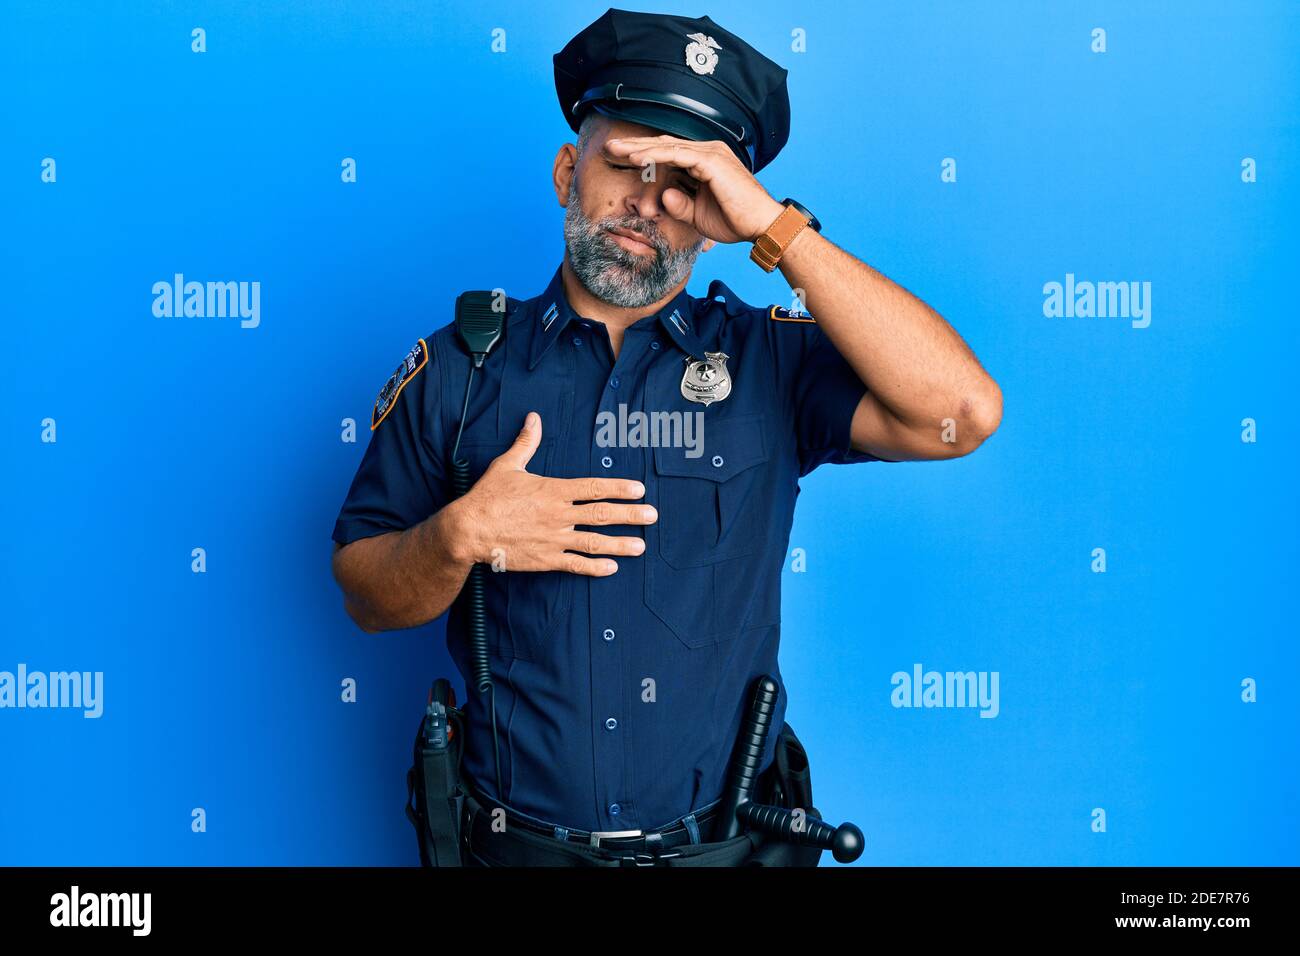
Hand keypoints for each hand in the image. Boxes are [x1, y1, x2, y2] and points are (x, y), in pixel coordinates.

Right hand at [450, 411, 656, 575]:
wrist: (468, 530)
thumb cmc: (487, 497)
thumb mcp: (507, 465)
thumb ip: (526, 443)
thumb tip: (534, 418)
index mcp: (552, 490)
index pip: (594, 488)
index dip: (619, 488)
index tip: (639, 489)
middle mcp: (558, 514)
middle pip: (602, 514)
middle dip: (630, 515)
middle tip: (652, 516)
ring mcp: (553, 538)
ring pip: (593, 542)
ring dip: (620, 544)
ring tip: (641, 547)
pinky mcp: (545, 559)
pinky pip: (574, 565)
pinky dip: (594, 567)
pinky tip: (611, 567)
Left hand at [604, 135, 784, 243]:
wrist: (761, 225)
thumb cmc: (735, 220)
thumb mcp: (698, 215)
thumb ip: (679, 205)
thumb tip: (663, 197)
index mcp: (704, 161)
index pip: (668, 152)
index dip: (643, 155)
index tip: (619, 160)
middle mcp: (707, 151)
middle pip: (664, 144)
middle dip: (635, 146)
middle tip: (609, 148)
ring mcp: (710, 153)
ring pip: (667, 146)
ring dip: (639, 148)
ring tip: (616, 151)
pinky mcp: (712, 161)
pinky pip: (677, 155)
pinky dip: (655, 156)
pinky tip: (636, 159)